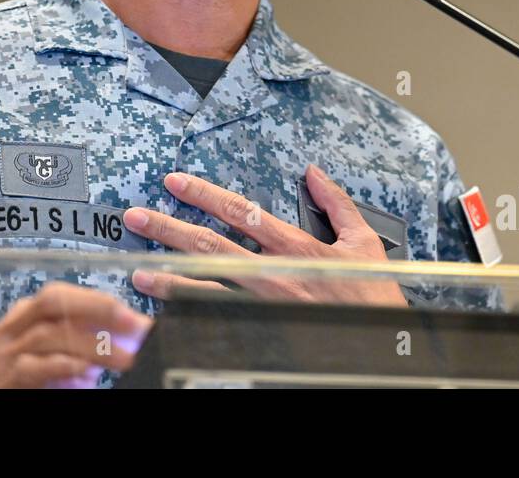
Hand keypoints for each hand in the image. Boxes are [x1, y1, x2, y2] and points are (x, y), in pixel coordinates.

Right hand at [0, 280, 152, 387]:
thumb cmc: (26, 378)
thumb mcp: (52, 352)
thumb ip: (81, 340)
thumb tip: (128, 336)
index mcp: (25, 314)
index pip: (61, 295)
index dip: (98, 302)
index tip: (132, 316)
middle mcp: (12, 327)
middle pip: (52, 302)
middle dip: (96, 308)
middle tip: (133, 325)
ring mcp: (5, 353)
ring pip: (48, 335)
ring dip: (91, 346)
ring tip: (122, 358)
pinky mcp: (4, 379)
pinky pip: (34, 367)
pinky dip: (65, 367)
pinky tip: (87, 373)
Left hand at [124, 163, 407, 307]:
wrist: (381, 346)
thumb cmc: (373, 295)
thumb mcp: (362, 241)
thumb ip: (336, 203)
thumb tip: (313, 172)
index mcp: (296, 247)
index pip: (240, 212)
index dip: (205, 195)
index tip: (176, 182)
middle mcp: (275, 274)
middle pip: (212, 246)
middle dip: (171, 229)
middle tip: (138, 217)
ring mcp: (265, 305)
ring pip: (208, 287)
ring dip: (170, 277)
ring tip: (139, 269)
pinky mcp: (263, 329)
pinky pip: (220, 320)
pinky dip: (192, 314)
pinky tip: (167, 311)